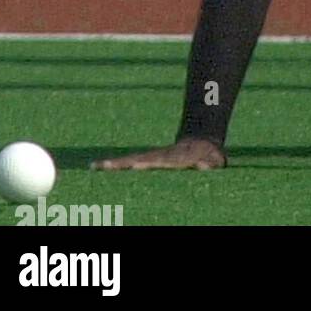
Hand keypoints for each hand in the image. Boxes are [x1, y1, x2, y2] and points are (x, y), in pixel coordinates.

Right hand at [91, 138, 226, 171]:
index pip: (158, 162)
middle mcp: (159, 157)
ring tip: (95, 166)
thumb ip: (210, 163)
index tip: (135, 166)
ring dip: (113, 164)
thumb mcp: (214, 160)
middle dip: (122, 163)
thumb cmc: (208, 156)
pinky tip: (96, 167)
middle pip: (138, 160)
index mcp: (174, 159)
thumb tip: (204, 166)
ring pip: (130, 160)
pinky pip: (129, 163)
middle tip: (105, 166)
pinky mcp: (147, 160)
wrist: (201, 143)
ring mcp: (152, 158)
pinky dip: (114, 165)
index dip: (147, 164)